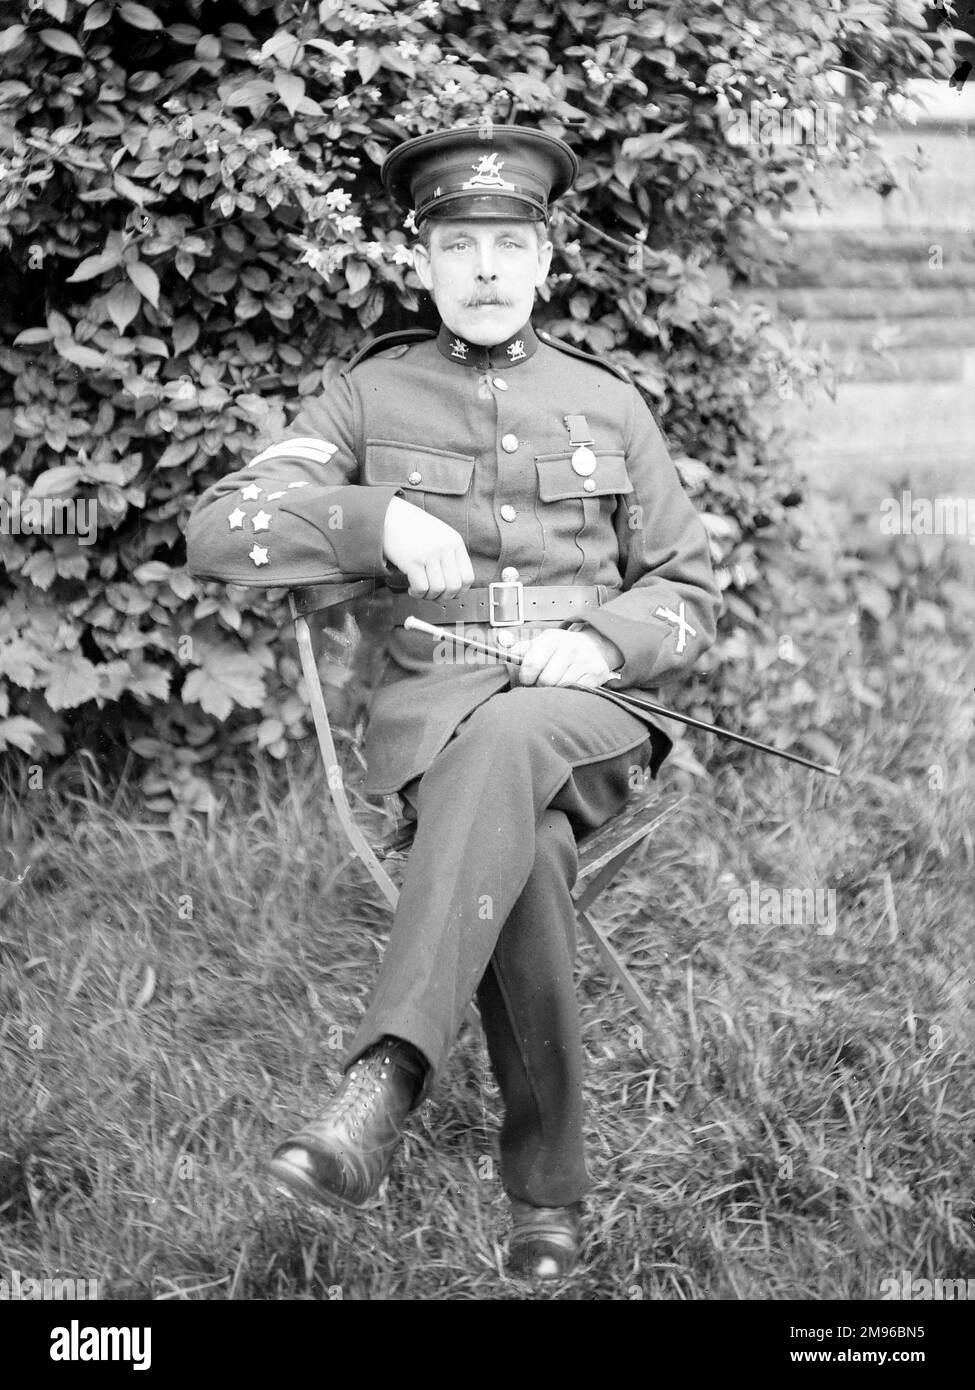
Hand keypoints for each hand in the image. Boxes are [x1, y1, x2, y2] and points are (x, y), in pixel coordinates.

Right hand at [382, 496, 474, 598]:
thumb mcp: (440, 536)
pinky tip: (412, 588)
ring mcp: (429, 554)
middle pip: (454, 587)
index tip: (449, 594)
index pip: (468, 578)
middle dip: (444, 598)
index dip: (459, 592)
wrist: (390, 516)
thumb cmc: (414, 528)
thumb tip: (455, 588)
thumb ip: (450, 557)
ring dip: (429, 596)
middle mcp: (445, 548)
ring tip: (421, 590)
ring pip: (438, 589)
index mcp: (455, 542)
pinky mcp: (412, 560)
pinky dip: (417, 593)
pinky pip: (422, 588)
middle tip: (433, 596)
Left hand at [506, 628, 622, 688]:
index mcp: (552, 638)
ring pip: (561, 687)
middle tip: (542, 683)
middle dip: (540, 685)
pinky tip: (570, 683)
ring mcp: (584, 661)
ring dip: (555, 690)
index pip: (532, 664)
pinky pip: (576, 691)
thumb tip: (504, 654)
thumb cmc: (561, 647)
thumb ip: (521, 650)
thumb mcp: (541, 642)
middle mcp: (569, 648)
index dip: (525, 677)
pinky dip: (570, 691)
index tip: (526, 679)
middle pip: (546, 680)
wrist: (593, 645)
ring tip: (556, 682)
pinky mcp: (595, 673)